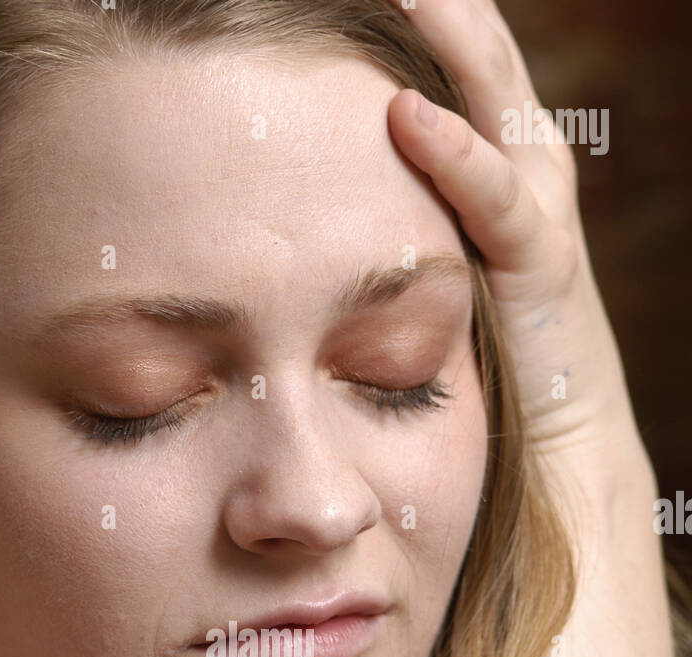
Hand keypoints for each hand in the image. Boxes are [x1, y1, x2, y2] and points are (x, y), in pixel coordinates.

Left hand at [384, 0, 647, 474]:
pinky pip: (497, 198)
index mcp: (491, 149)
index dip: (409, 9)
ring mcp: (538, 202)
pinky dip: (455, 153)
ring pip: (495, 95)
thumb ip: (376, 208)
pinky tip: (407, 113)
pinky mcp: (541, 262)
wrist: (554, 437)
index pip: (447, 52)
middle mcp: (522, 158)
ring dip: (449, 33)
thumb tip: (279, 192)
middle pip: (477, 46)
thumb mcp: (418, 252)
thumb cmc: (469, 347)